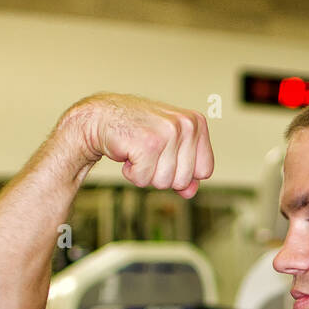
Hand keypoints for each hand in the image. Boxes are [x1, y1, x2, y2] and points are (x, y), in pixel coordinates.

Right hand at [60, 94, 214, 197]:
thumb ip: (185, 169)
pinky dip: (132, 173)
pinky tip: (128, 153)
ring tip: (139, 151)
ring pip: (163, 182)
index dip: (183, 172)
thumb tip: (191, 192)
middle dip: (162, 174)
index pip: (205, 170)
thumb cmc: (138, 130)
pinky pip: (143, 180)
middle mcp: (185, 125)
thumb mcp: (168, 147)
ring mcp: (167, 133)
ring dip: (146, 173)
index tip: (167, 156)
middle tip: (149, 153)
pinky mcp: (147, 144)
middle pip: (184, 180)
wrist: (102, 116)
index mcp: (196, 123)